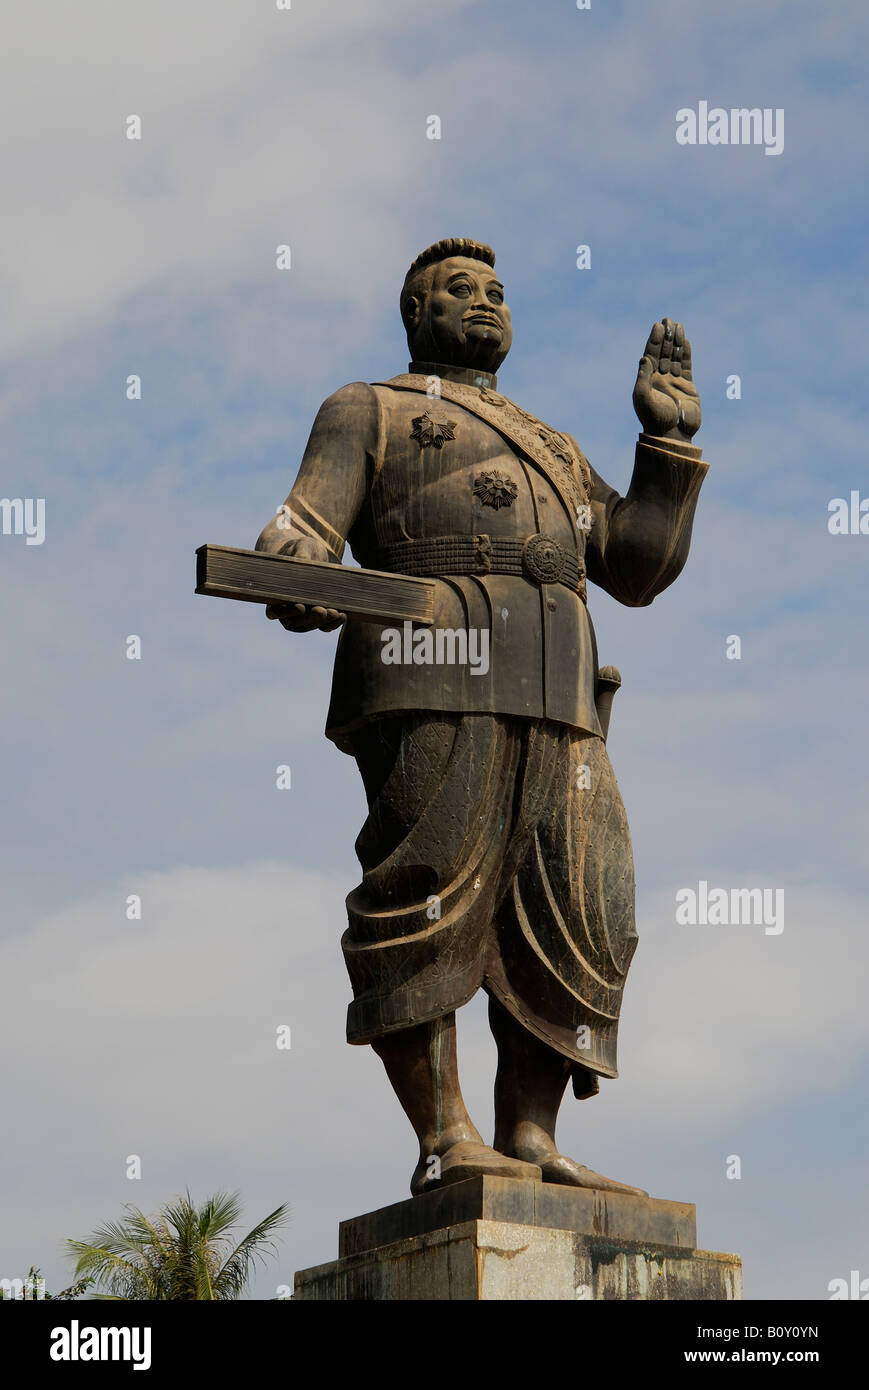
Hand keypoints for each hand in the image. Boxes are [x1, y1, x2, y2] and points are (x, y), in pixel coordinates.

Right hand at [265, 534, 345, 631]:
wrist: (315, 555)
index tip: (300, 607)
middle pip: (295, 622)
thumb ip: (300, 553)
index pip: (274, 611)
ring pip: (310, 626)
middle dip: (309, 619)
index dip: (286, 612)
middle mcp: (286, 609)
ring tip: (336, 613)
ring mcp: (303, 615)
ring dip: (322, 622)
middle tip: (322, 610)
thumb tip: (301, 560)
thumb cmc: (303, 549)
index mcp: (274, 594)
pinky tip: (342, 615)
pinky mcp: (318, 616)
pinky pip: (323, 626)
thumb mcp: (302, 546)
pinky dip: (332, 623)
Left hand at [632, 318, 700, 442]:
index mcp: (647, 380)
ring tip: (678, 325)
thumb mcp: (642, 397)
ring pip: (675, 357)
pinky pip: (687, 366)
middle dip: (666, 336)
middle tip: (668, 319)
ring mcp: (674, 382)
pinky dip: (686, 354)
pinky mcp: (688, 386)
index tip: (657, 325)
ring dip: (676, 341)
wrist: (671, 435)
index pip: (651, 355)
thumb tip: (644, 358)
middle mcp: (660, 379)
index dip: (654, 340)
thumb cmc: (654, 418)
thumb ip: (643, 378)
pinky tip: (686, 341)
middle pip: (663, 353)